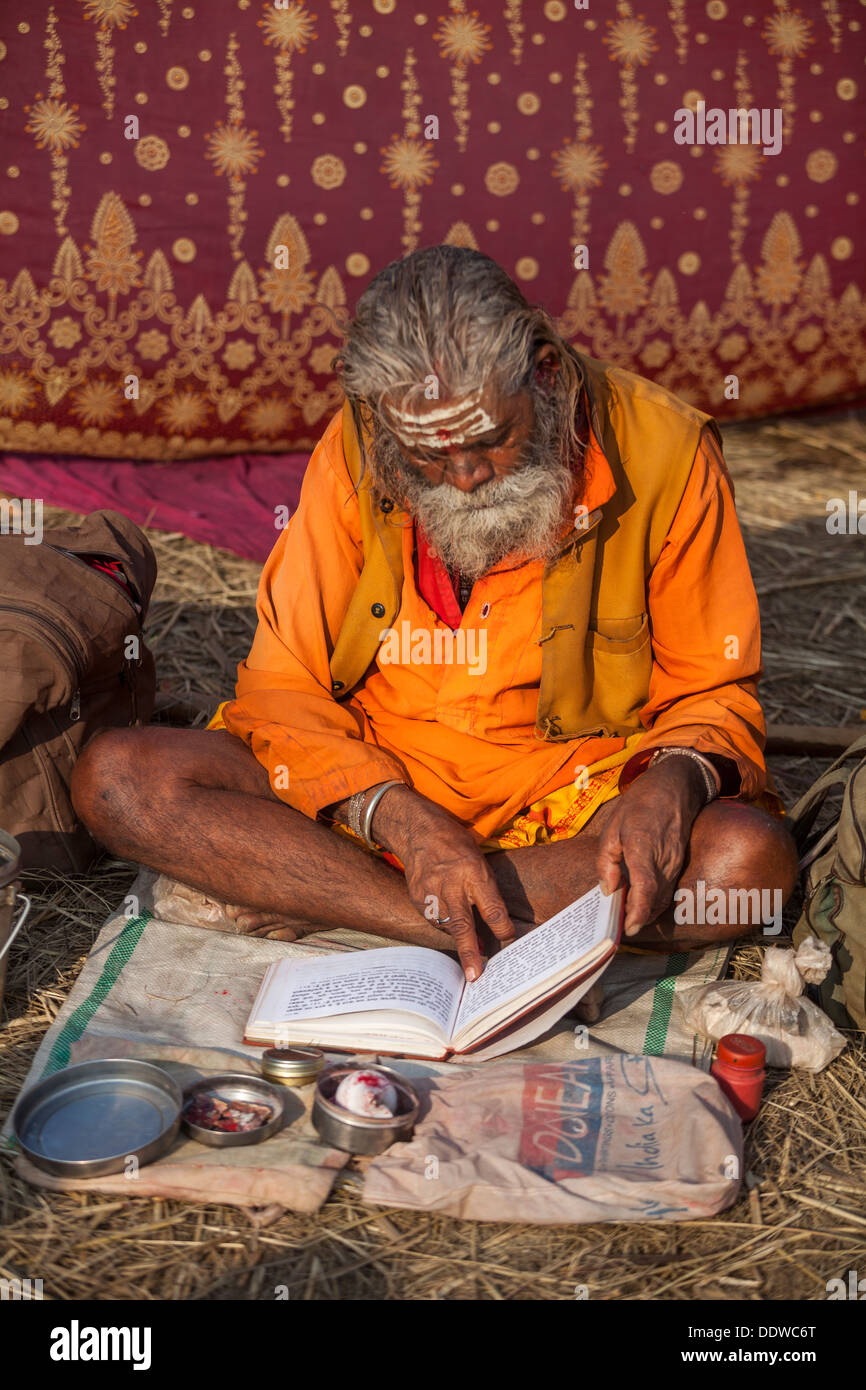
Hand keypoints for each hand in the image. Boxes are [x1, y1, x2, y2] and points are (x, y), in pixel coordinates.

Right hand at [371, 784, 515, 979]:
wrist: (420, 831)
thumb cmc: (457, 845)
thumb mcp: (479, 861)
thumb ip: (486, 892)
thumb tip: (494, 928)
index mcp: (473, 871)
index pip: (492, 907)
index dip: (502, 927)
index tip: (508, 939)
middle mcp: (451, 883)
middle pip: (463, 924)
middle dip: (470, 951)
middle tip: (475, 975)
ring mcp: (430, 891)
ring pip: (447, 926)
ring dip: (459, 938)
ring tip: (469, 948)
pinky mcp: (417, 897)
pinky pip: (434, 920)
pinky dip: (444, 924)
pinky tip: (449, 918)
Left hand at [596, 757, 706, 935]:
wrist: (675, 788)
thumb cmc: (639, 805)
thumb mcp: (611, 827)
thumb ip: (606, 861)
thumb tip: (607, 890)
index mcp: (643, 847)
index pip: (645, 887)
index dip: (638, 911)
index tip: (628, 928)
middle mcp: (664, 859)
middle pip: (654, 900)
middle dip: (637, 918)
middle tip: (617, 928)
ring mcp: (675, 863)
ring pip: (662, 898)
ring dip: (646, 912)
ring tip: (625, 918)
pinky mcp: (679, 864)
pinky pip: (667, 890)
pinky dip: (653, 901)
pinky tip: (637, 902)